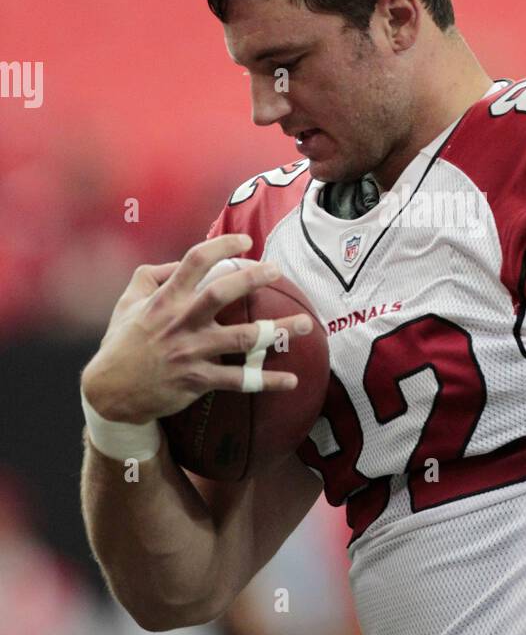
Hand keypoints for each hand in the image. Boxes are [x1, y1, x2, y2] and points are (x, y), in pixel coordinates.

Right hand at [81, 234, 310, 421]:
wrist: (110, 392)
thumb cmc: (123, 341)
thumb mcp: (129, 301)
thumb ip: (154, 275)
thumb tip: (181, 261)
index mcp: (165, 299)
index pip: (195, 261)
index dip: (223, 246)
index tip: (246, 242)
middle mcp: (180, 322)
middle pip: (222, 294)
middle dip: (253, 279)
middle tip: (277, 270)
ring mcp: (191, 352)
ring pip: (241, 339)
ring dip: (277, 331)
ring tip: (306, 324)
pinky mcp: (198, 380)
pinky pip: (239, 381)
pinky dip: (268, 381)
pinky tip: (292, 380)